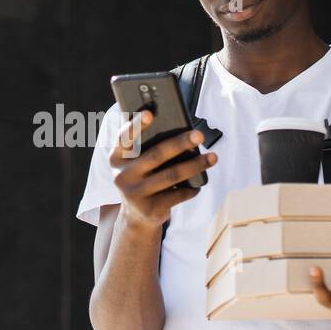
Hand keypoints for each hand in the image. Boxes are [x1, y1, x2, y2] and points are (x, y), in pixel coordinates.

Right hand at [109, 109, 216, 229]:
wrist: (136, 217)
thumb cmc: (142, 179)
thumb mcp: (136, 164)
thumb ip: (146, 148)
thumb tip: (180, 131)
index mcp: (117, 158)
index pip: (125, 138)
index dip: (136, 125)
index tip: (150, 113)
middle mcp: (123, 176)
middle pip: (156, 155)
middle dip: (180, 143)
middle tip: (199, 135)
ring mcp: (136, 194)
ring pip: (172, 175)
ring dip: (195, 165)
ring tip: (212, 157)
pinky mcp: (150, 209)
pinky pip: (177, 194)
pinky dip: (191, 188)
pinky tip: (199, 184)